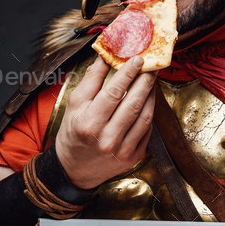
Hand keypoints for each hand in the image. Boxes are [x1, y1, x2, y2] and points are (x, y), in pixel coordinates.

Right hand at [55, 56, 156, 190]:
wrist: (74, 169)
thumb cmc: (73, 132)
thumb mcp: (74, 104)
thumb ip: (91, 79)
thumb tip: (105, 55)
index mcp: (89, 122)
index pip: (114, 92)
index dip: (128, 73)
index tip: (138, 58)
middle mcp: (107, 138)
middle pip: (133, 103)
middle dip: (145, 81)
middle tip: (151, 66)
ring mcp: (122, 150)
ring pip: (145, 116)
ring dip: (151, 95)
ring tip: (151, 81)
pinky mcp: (133, 157)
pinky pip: (147, 130)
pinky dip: (150, 113)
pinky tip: (148, 101)